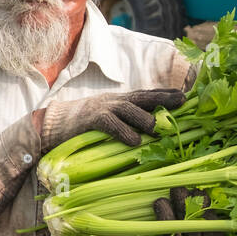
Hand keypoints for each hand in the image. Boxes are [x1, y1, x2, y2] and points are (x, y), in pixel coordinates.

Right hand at [36, 87, 186, 151]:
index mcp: (119, 102)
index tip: (184, 95)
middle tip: (182, 101)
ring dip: (145, 118)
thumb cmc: (81, 127)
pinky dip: (123, 132)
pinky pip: (110, 124)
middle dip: (163, 98)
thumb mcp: (106, 120)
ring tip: (158, 129)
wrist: (51, 124)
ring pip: (129, 109)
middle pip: (142, 96)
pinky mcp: (91, 120)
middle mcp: (114, 101)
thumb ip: (124, 123)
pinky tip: (134, 141)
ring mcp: (102, 109)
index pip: (146, 95)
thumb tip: (148, 135)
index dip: (164, 94)